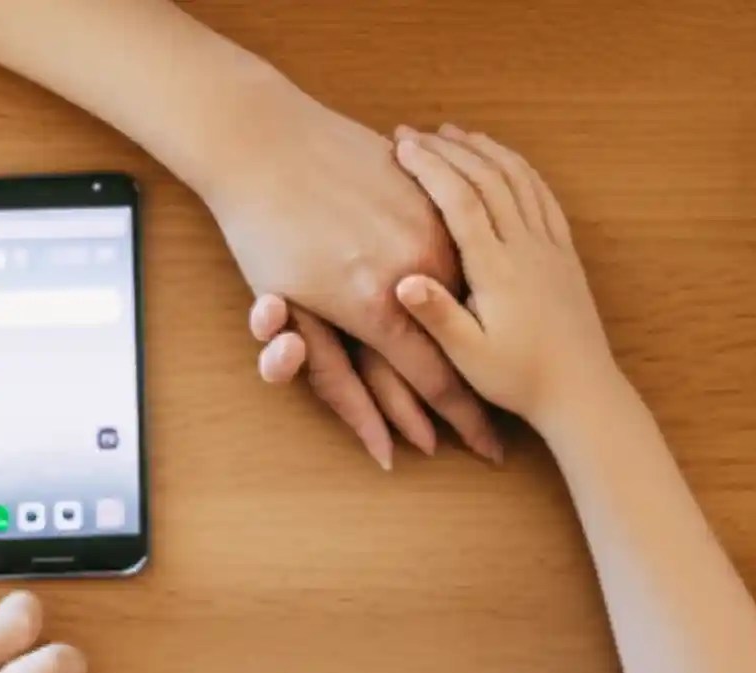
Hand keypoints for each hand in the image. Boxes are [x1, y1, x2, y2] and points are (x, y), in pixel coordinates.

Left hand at [205, 95, 501, 465]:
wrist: (262, 140)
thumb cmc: (263, 231)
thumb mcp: (290, 314)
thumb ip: (340, 385)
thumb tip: (382, 450)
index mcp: (379, 305)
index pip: (438, 382)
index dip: (463, 422)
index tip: (487, 450)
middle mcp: (419, 264)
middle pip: (458, 340)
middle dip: (473, 389)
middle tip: (493, 429)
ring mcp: (432, 222)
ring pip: (462, 293)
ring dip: (468, 332)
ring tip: (485, 367)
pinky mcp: (432, 190)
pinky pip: (456, 245)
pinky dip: (457, 278)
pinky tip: (467, 299)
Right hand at [389, 124, 616, 426]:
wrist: (582, 392)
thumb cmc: (517, 379)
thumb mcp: (468, 356)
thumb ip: (437, 315)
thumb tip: (403, 280)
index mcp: (497, 269)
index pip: (460, 202)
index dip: (430, 168)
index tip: (401, 146)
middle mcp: (526, 248)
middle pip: (487, 178)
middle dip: (447, 149)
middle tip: (411, 133)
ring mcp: (549, 246)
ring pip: (517, 178)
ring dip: (483, 149)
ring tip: (451, 133)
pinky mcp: (564, 252)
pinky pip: (542, 195)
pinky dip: (518, 167)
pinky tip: (502, 160)